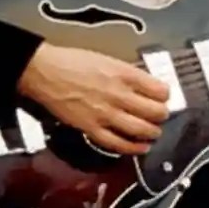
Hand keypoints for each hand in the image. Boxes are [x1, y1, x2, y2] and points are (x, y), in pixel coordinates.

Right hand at [16, 43, 170, 155]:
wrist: (44, 72)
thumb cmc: (73, 61)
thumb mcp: (109, 59)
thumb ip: (128, 74)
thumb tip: (145, 86)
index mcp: (125, 74)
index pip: (159, 90)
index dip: (165, 95)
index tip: (163, 97)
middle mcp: (119, 94)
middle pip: (155, 111)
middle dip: (162, 115)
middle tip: (161, 115)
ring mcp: (105, 113)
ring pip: (141, 129)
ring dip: (152, 133)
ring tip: (155, 132)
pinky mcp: (91, 128)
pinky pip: (117, 143)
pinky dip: (132, 148)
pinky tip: (140, 148)